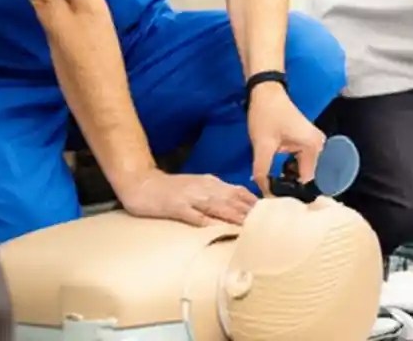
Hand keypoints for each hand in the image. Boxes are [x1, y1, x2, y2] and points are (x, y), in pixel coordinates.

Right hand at [117, 169, 256, 226]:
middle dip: (251, 212)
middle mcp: (205, 188)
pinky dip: (208, 222)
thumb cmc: (171, 189)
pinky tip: (219, 229)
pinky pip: (195, 216)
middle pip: (233, 200)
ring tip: (252, 228)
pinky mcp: (176, 207)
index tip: (271, 215)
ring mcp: (191, 197)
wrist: (141, 182)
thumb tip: (238, 207)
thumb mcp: (198, 187)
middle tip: (269, 225)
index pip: (240, 192)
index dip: (255, 203)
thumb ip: (217, 195)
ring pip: (218, 206)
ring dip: (236, 217)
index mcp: (212, 183)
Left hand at [246, 83, 326, 195]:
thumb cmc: (266, 115)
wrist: (266, 92)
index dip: (291, 191)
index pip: (306, 181)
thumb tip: (264, 194)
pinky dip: (290, 168)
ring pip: (303, 170)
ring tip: (273, 182)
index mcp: (313, 147)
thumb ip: (263, 172)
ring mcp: (315, 143)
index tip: (275, 198)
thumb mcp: (262, 145)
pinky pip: (302, 163)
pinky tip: (278, 171)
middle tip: (272, 191)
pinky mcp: (307, 142)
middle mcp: (319, 146)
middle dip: (291, 185)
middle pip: (306, 176)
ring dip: (290, 177)